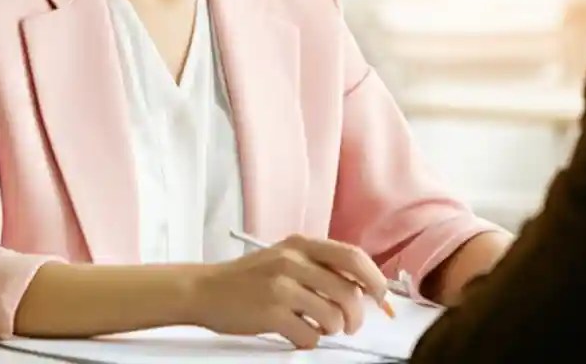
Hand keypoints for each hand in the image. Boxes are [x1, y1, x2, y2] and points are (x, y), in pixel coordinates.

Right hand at [189, 234, 389, 348]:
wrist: (205, 289)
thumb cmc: (249, 278)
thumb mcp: (284, 257)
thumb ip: (318, 265)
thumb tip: (361, 287)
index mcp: (301, 244)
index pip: (352, 257)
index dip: (374, 279)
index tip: (380, 297)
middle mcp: (293, 261)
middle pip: (348, 292)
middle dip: (356, 316)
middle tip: (350, 325)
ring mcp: (281, 287)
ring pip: (332, 317)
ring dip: (331, 329)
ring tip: (317, 327)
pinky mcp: (270, 313)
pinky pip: (309, 336)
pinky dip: (309, 341)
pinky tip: (297, 334)